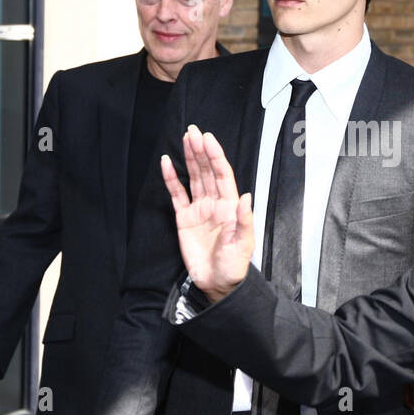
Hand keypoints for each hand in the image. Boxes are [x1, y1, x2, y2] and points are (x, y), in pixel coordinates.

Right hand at [162, 125, 253, 300]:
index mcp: (230, 206)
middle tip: (193, 131)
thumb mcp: (243, 244)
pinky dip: (172, 179)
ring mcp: (199, 209)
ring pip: (193, 177)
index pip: (222, 174)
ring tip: (185, 139)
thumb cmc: (234, 266)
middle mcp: (215, 203)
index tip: (208, 139)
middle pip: (206, 171)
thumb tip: (246, 197)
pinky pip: (177, 194)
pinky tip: (166, 164)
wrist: (217, 283)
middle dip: (201, 151)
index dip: (215, 156)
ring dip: (189, 158)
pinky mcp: (184, 218)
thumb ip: (244, 220)